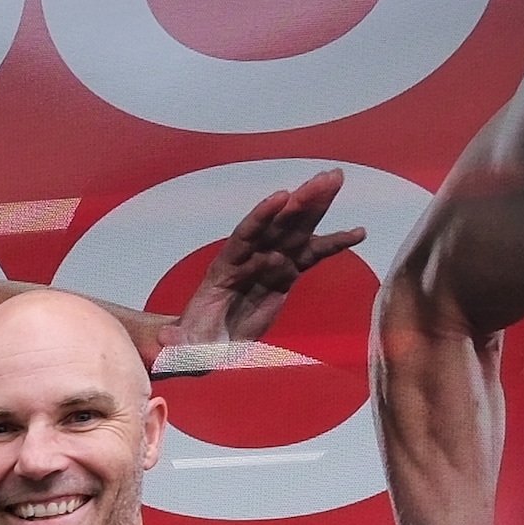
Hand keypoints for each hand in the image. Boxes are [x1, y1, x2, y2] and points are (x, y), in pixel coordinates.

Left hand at [157, 168, 366, 356]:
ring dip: (316, 206)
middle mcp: (249, 260)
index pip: (244, 237)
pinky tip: (358, 233)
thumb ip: (179, 343)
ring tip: (337, 180)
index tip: (282, 196)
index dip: (261, 217)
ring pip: (295, 231)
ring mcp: (269, 265)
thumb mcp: (183, 348)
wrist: (204, 346)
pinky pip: (311, 256)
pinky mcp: (285, 276)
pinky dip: (333, 244)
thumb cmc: (191, 345)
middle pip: (276, 225)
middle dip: (299, 201)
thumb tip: (165, 340)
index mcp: (224, 270)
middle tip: (325, 176)